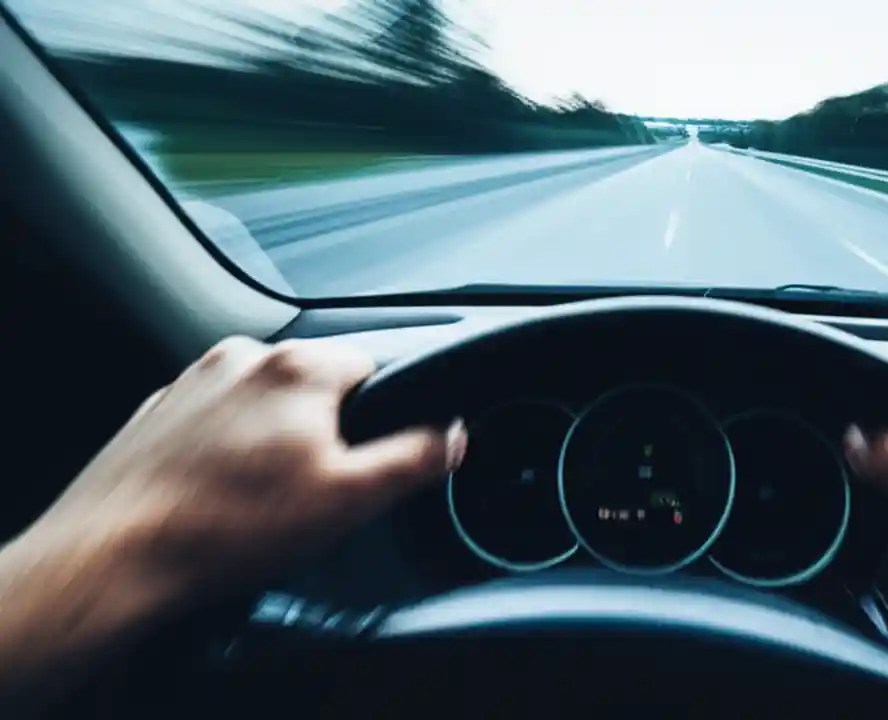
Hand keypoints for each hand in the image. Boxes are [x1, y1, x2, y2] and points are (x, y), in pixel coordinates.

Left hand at [37, 336, 466, 603]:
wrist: (113, 556)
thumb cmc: (224, 528)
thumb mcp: (348, 501)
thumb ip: (413, 459)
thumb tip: (452, 437)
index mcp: (299, 367)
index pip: (376, 366)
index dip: (385, 417)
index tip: (371, 458)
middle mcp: (244, 358)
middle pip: (318, 386)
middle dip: (327, 433)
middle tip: (313, 492)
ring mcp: (194, 381)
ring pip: (266, 404)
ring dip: (276, 441)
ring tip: (261, 502)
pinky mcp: (159, 412)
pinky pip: (219, 423)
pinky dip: (230, 452)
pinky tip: (222, 500)